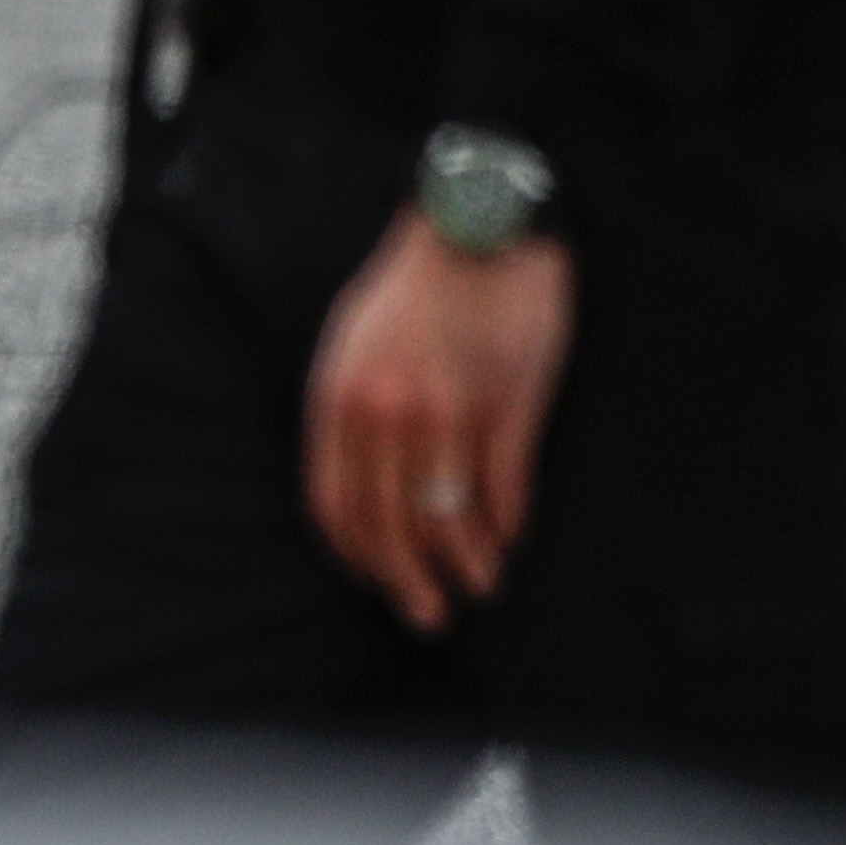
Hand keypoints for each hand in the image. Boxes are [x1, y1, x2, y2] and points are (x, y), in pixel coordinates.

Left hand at [303, 206, 574, 633]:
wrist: (476, 230)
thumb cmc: (410, 293)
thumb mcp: (350, 349)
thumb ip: (347, 419)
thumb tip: (361, 495)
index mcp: (339, 401)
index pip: (335, 507)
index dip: (357, 557)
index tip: (376, 580)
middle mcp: (388, 414)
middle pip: (392, 526)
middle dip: (410, 581)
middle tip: (429, 614)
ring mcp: (451, 411)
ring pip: (452, 519)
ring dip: (467, 564)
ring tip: (479, 585)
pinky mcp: (510, 405)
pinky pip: (505, 490)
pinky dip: (506, 525)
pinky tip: (507, 538)